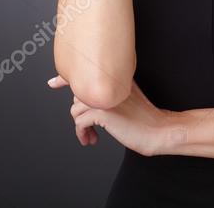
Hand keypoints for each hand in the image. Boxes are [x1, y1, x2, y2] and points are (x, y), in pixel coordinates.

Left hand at [48, 74, 174, 156]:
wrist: (159, 130)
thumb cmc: (147, 119)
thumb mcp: (130, 99)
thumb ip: (113, 94)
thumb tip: (95, 101)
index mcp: (116, 79)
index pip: (85, 74)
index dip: (66, 78)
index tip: (54, 82)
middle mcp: (109, 85)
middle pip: (79, 95)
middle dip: (81, 113)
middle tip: (88, 127)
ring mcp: (105, 98)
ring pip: (76, 109)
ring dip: (80, 126)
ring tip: (90, 135)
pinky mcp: (103, 113)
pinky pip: (79, 122)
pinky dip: (82, 133)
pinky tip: (91, 139)